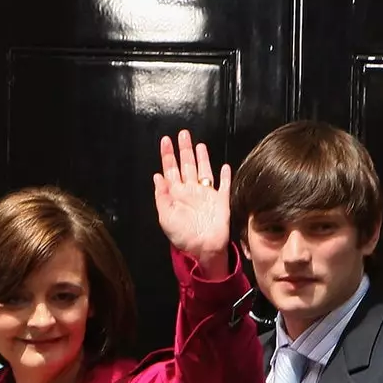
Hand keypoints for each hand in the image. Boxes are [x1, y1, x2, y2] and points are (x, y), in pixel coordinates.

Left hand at [153, 130, 231, 272]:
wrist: (203, 249)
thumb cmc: (182, 236)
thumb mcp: (165, 217)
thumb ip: (162, 196)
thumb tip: (157, 176)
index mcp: (176, 194)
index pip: (170, 170)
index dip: (167, 155)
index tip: (165, 140)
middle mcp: (191, 191)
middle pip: (186, 165)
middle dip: (184, 149)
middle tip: (182, 133)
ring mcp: (207, 194)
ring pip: (204, 170)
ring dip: (202, 157)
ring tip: (198, 144)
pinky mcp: (221, 200)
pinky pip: (224, 185)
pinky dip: (225, 175)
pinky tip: (225, 166)